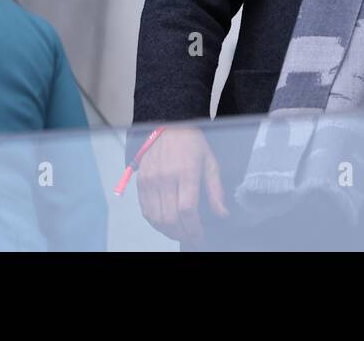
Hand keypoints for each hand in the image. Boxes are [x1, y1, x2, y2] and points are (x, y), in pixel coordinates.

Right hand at [135, 125, 229, 244]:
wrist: (169, 126)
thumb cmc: (192, 144)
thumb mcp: (210, 162)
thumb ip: (215, 190)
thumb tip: (222, 214)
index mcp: (186, 171)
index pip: (187, 209)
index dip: (194, 227)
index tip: (200, 235)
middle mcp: (165, 177)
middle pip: (170, 217)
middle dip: (182, 233)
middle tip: (192, 237)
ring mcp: (150, 180)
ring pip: (156, 218)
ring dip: (169, 231)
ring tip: (180, 233)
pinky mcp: (141, 182)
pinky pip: (145, 211)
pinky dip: (155, 223)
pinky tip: (166, 225)